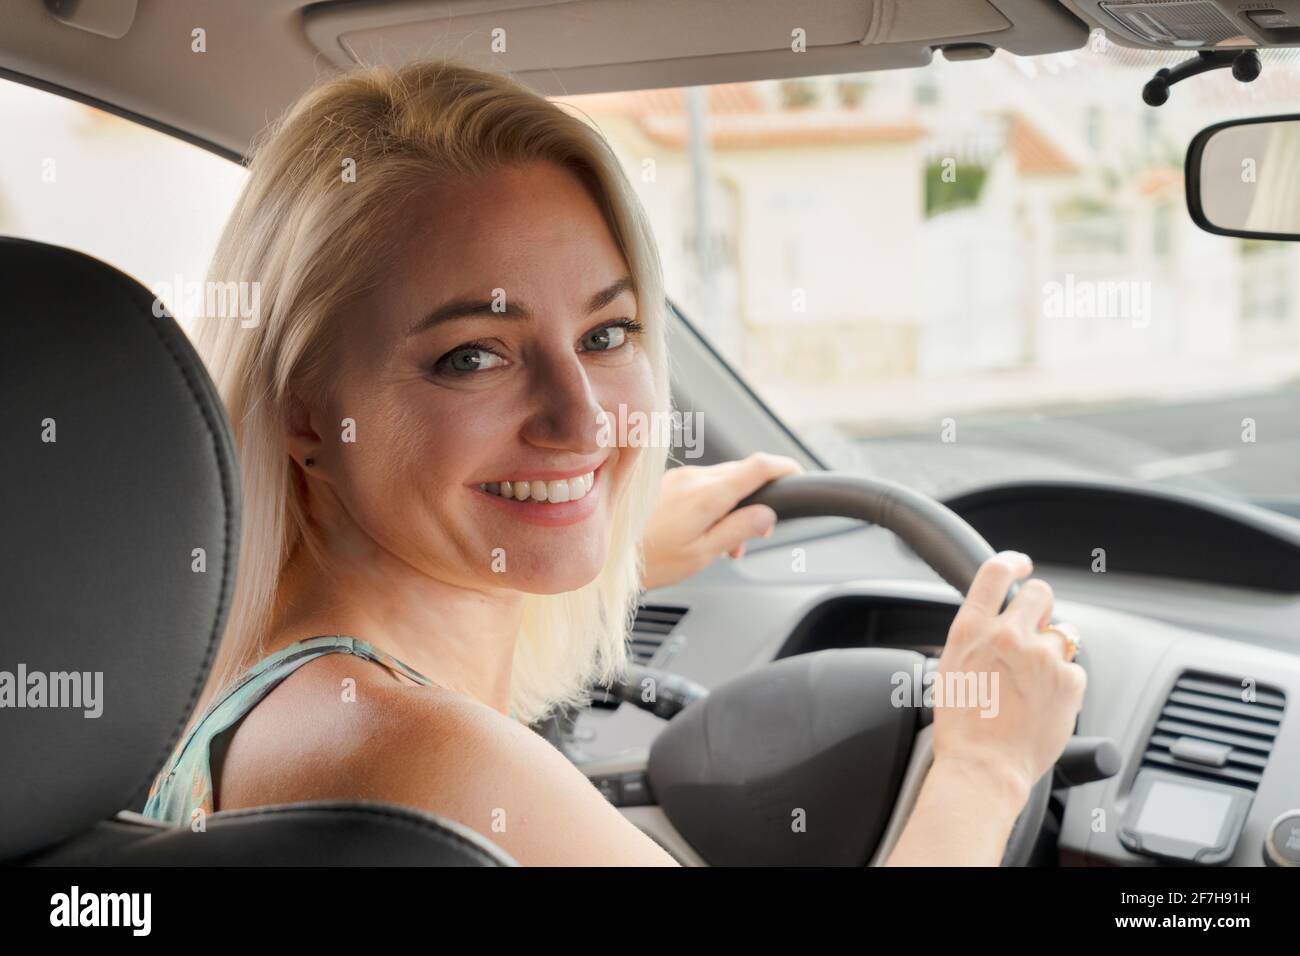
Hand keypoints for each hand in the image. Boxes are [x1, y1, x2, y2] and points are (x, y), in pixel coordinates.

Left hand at [639, 452, 803, 590]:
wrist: (606, 552)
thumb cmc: (649, 559)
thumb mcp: (702, 554)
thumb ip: (738, 530)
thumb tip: (767, 516)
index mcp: (707, 494)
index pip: (758, 467)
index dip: (784, 468)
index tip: (798, 475)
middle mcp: (694, 478)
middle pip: (743, 473)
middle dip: (758, 498)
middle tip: (754, 535)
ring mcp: (679, 477)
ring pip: (723, 480)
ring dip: (735, 505)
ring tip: (725, 544)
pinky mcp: (668, 483)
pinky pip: (704, 485)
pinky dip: (715, 503)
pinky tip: (705, 532)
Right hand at [931, 551, 1086, 804]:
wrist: (984, 768)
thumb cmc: (962, 728)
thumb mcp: (951, 668)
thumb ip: (977, 637)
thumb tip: (997, 623)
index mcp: (972, 629)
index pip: (996, 572)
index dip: (1013, 562)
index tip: (1022, 565)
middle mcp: (1008, 635)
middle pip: (1040, 592)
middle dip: (1040, 607)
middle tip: (1034, 630)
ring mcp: (1042, 657)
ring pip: (1063, 633)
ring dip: (1054, 650)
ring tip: (1035, 682)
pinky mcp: (1069, 681)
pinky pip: (1075, 669)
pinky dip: (1065, 682)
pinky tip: (1045, 702)